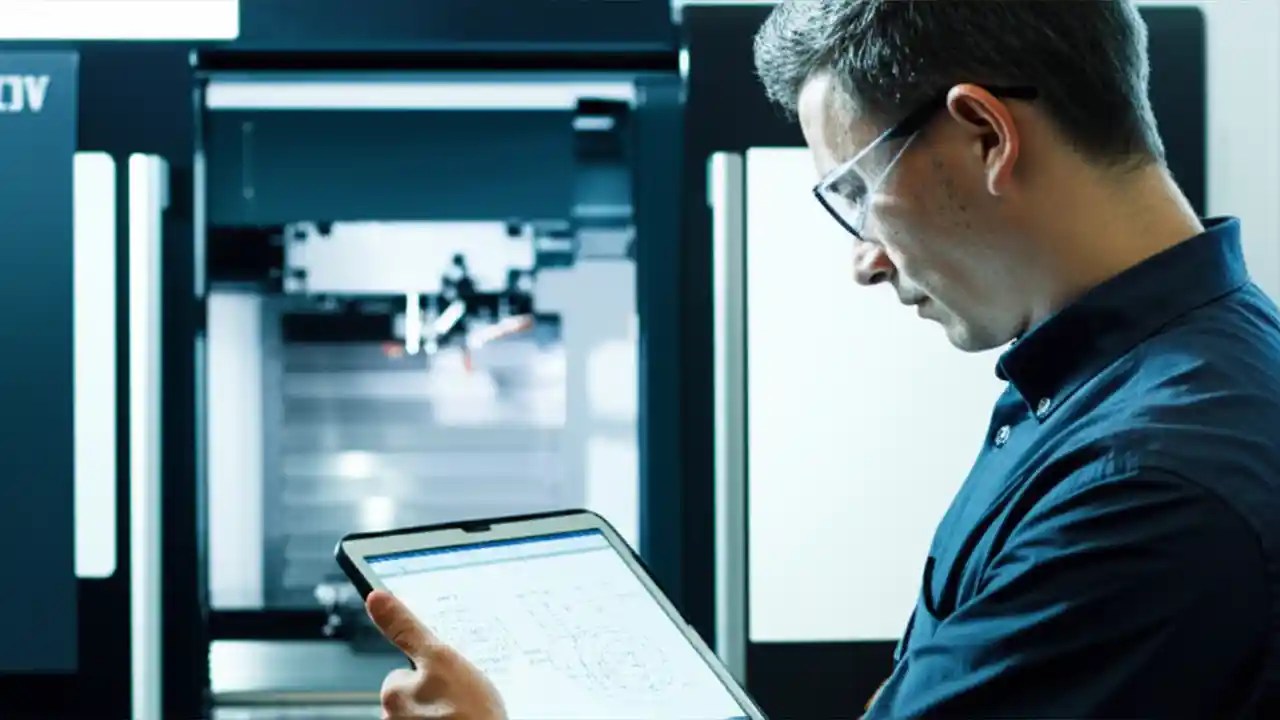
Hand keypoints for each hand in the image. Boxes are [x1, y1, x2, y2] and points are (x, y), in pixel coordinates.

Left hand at [366, 590, 507, 719]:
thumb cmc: (471, 715)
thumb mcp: (441, 659)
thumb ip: (406, 629)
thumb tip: (375, 598)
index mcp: (394, 693)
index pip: (405, 674)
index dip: (431, 673)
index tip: (449, 684)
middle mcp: (393, 718)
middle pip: (414, 696)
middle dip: (435, 695)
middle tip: (462, 699)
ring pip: (425, 716)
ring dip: (443, 714)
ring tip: (466, 716)